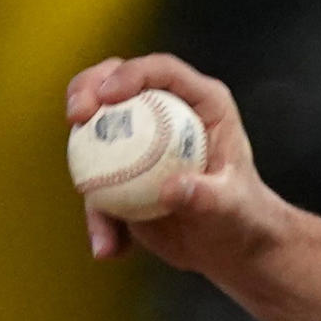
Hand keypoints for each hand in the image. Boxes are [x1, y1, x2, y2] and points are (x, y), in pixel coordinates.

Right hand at [64, 53, 283, 277]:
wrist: (231, 245)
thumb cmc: (244, 217)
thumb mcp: (233, 208)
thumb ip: (207, 196)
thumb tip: (171, 189)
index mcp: (200, 102)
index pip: (162, 72)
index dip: (130, 74)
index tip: (106, 96)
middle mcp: (166, 111)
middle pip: (117, 82)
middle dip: (87, 88)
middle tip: (76, 116)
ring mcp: (140, 139)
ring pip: (96, 130)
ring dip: (79, 155)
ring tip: (88, 199)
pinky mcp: (122, 172)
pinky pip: (97, 185)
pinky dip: (98, 217)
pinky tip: (107, 248)